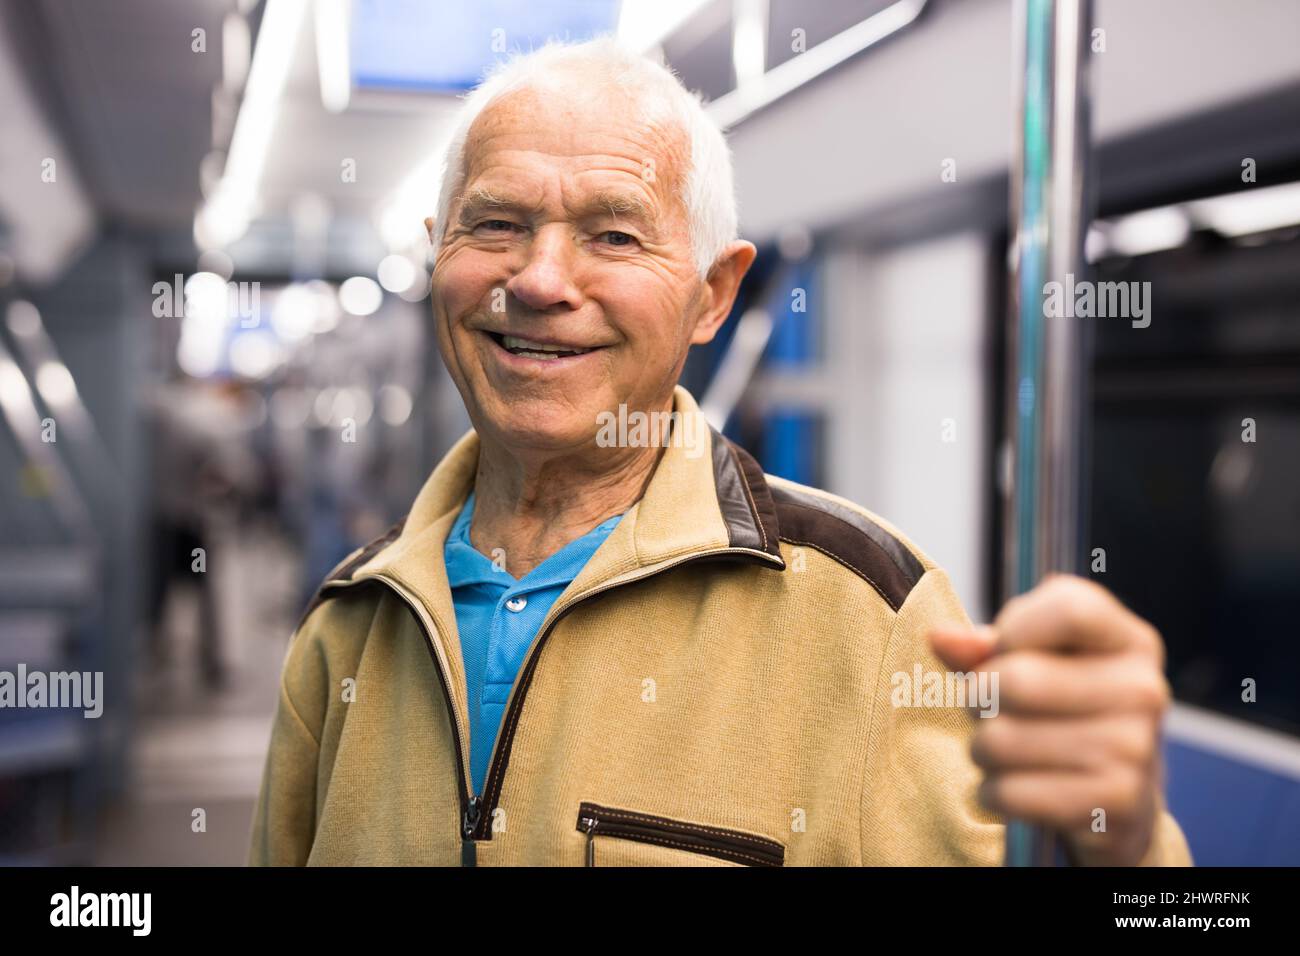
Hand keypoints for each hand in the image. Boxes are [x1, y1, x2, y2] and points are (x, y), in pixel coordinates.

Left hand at [929, 575, 1169, 865]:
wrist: (1118, 801)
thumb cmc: (1061, 714)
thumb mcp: (1030, 664)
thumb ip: (985, 647)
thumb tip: (940, 637)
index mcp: (1129, 640)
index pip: (1068, 607)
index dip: (1015, 628)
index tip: (1003, 651)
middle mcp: (1143, 689)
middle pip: (1016, 678)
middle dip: (978, 697)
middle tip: (987, 710)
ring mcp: (1135, 749)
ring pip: (1001, 740)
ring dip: (982, 750)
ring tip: (1003, 752)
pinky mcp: (1116, 804)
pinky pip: (1011, 792)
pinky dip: (994, 793)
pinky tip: (1014, 788)